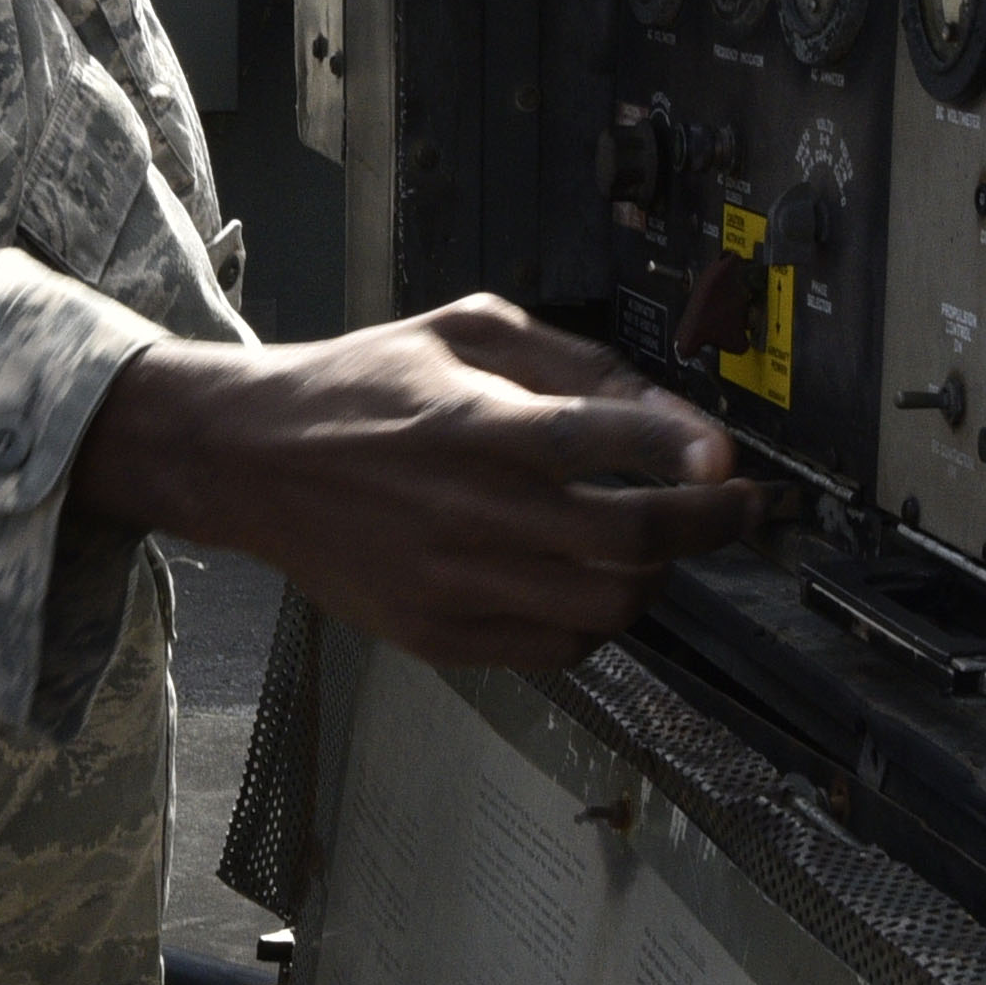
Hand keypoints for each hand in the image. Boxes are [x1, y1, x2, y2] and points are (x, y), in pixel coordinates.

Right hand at [72, 296, 762, 670]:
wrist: (251, 461)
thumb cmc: (362, 386)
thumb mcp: (464, 332)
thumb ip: (573, 361)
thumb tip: (665, 407)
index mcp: (476, 425)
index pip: (600, 440)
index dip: (679, 450)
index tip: (728, 460)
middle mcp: (470, 511)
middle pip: (627, 539)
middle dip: (707, 524)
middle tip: (734, 506)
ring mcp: (454, 584)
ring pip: (605, 608)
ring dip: (653, 579)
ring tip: (655, 548)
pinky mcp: (438, 634)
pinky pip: (555, 652)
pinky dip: (595, 624)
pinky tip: (589, 585)